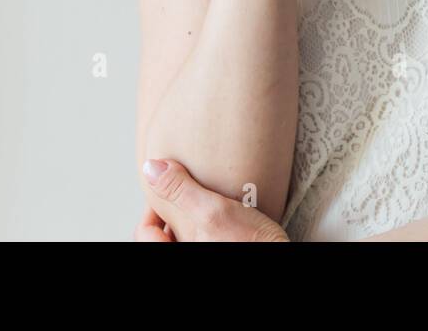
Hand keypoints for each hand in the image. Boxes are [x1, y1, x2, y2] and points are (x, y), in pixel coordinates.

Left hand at [139, 158, 289, 241]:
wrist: (283, 258)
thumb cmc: (251, 246)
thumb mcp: (213, 212)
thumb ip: (180, 191)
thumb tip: (152, 169)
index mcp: (178, 250)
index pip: (144, 232)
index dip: (151, 207)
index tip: (168, 188)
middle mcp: (189, 251)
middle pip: (165, 232)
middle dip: (174, 210)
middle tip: (189, 191)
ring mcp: (206, 249)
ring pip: (186, 234)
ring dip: (193, 216)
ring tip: (208, 200)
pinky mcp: (223, 247)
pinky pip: (206, 237)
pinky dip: (210, 225)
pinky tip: (226, 214)